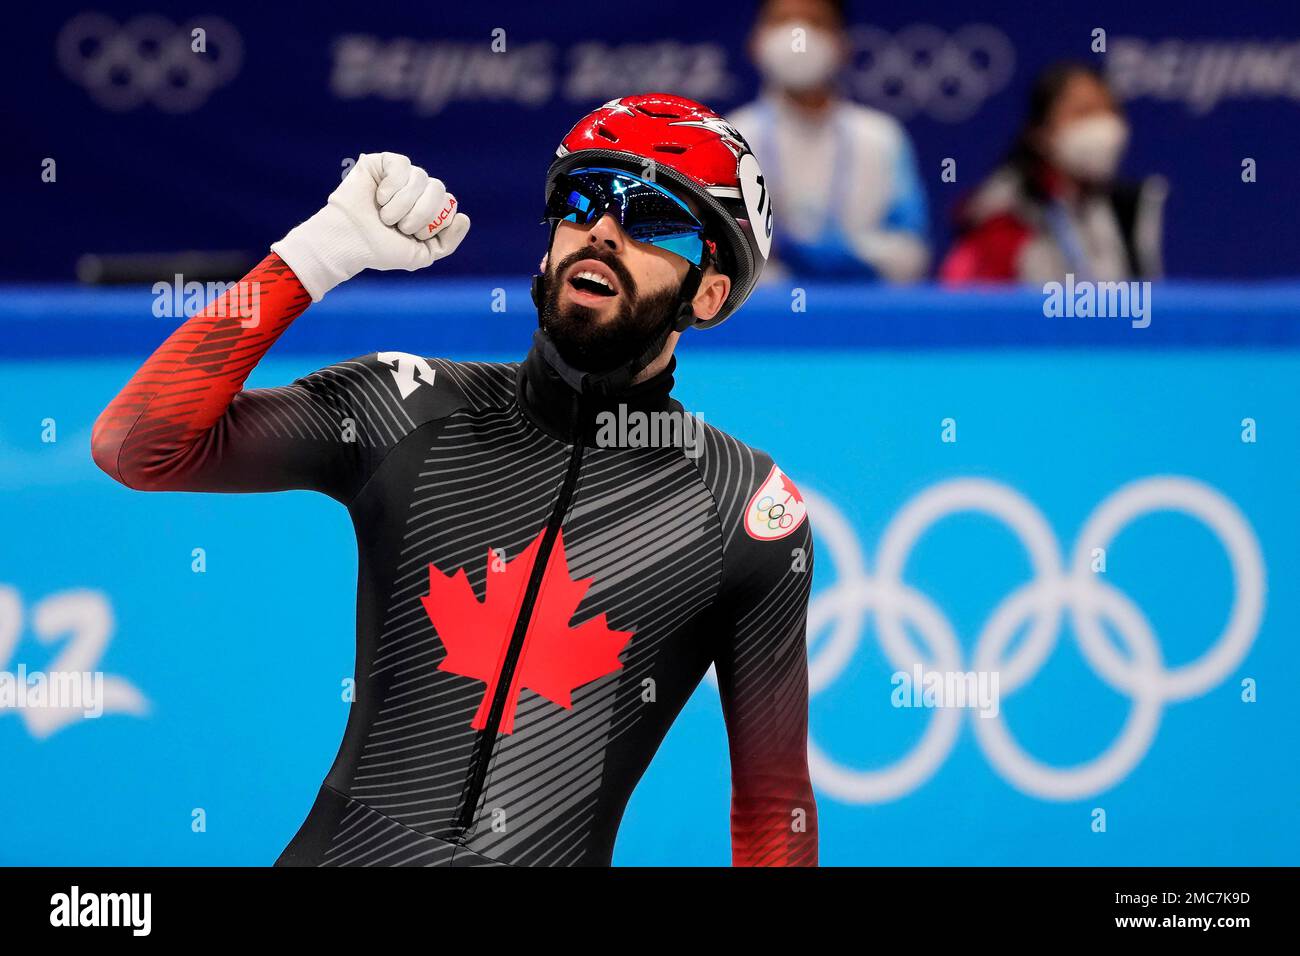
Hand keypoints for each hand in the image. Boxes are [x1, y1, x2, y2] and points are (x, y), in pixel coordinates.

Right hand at [271, 152, 471, 300]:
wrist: (350, 241)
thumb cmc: (381, 249)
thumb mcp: (421, 254)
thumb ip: (447, 242)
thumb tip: (464, 217)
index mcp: (428, 208)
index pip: (449, 203)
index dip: (436, 219)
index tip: (415, 234)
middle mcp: (416, 189)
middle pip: (438, 188)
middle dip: (422, 212)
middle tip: (401, 226)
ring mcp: (400, 174)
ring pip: (420, 177)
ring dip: (403, 203)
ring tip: (385, 216)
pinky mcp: (382, 162)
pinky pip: (402, 164)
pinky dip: (392, 185)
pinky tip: (379, 197)